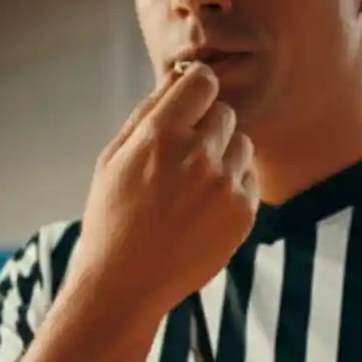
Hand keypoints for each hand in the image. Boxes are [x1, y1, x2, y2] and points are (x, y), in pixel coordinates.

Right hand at [76, 62, 258, 312]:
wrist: (125, 284)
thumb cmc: (112, 218)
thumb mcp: (112, 160)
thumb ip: (146, 113)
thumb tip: (177, 77)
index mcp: (160, 135)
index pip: (203, 81)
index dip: (196, 92)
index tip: (188, 107)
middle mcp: (197, 155)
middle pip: (224, 113)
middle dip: (206, 129)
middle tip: (180, 163)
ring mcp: (224, 185)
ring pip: (242, 145)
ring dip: (223, 158)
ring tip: (191, 189)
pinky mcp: (242, 212)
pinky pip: (249, 179)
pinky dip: (232, 189)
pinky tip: (202, 211)